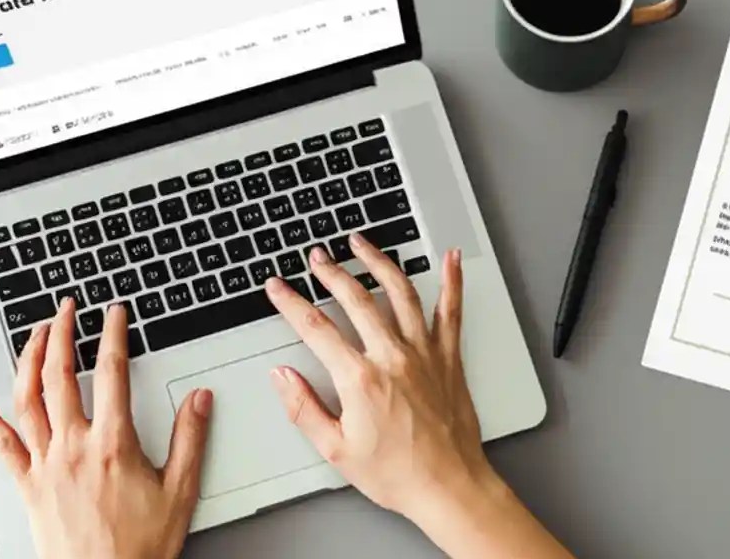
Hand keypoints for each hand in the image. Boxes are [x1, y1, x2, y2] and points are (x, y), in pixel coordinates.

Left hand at [0, 301, 211, 558]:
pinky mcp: (27, 484)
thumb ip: (190, 439)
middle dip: (62, 333)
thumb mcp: (180, 491)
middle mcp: (73, 448)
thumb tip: (199, 399)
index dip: (113, 335)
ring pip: (27, 398)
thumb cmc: (139, 548)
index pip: (112, 373)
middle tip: (66, 309)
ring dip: (28, 358)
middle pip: (60, 375)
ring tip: (35, 333)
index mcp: (113, 444)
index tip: (113, 313)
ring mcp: (45, 464)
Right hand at [264, 237, 572, 558]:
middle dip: (331, 272)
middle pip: (356, 299)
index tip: (278, 287)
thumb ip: (304, 408)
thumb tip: (281, 377)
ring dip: (379, 262)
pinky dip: (451, 281)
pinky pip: (451, 311)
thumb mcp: (336, 450)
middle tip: (317, 257)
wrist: (448, 486)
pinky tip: (448, 258)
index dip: (291, 303)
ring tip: (362, 244)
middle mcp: (392, 358)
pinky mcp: (449, 358)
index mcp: (360, 379)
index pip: (316, 329)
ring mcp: (424, 353)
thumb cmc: (397, 474)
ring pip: (400, 293)